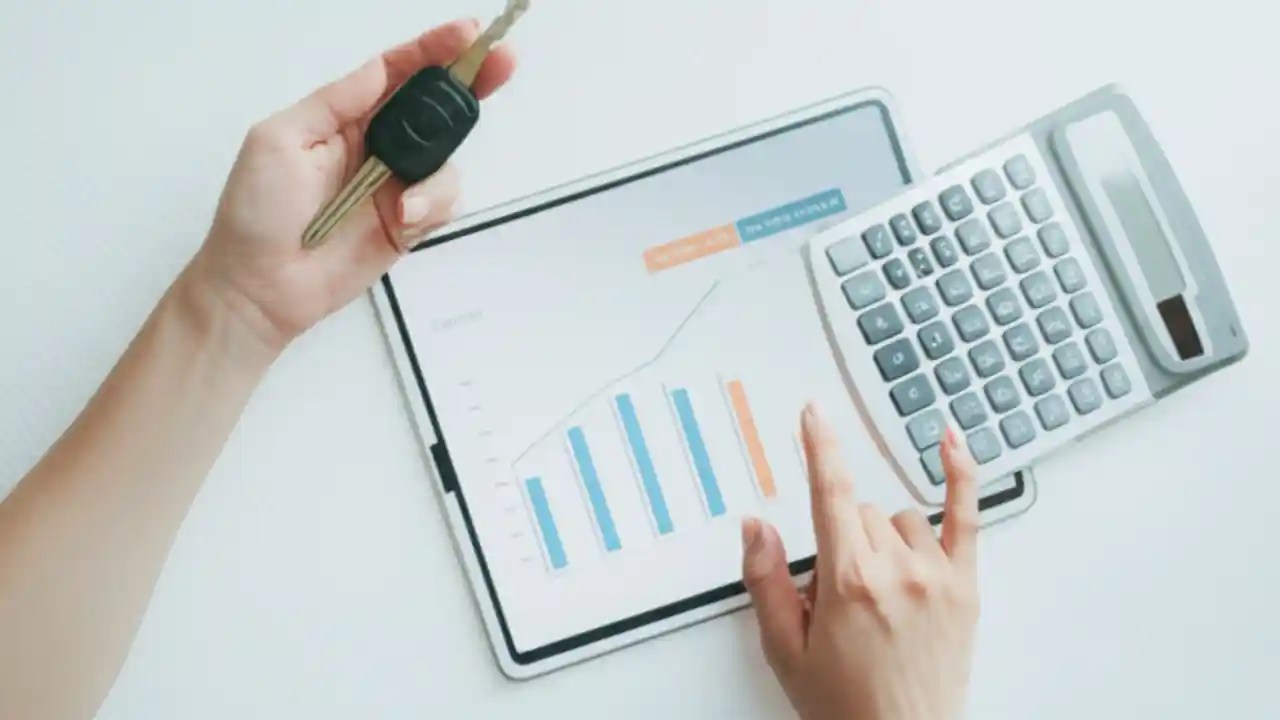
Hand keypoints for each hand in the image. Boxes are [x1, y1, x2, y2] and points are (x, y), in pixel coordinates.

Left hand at [187, 19, 515, 351]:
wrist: (261, 288)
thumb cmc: (256, 214)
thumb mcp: (280, 139)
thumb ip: (335, 102)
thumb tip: (380, 68)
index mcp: (345, 118)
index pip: (397, 73)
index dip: (434, 50)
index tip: (469, 33)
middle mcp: (376, 146)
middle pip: (435, 107)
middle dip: (470, 83)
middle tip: (501, 63)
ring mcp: (395, 185)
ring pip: (446, 159)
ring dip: (436, 176)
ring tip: (407, 205)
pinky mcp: (408, 224)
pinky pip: (443, 202)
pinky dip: (432, 206)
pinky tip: (406, 219)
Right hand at [741, 405, 980, 719]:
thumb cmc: (845, 706)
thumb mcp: (785, 649)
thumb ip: (767, 581)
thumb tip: (756, 527)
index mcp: (849, 582)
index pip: (831, 494)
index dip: (821, 447)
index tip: (814, 414)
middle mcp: (897, 571)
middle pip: (862, 512)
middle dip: (843, 537)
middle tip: (838, 590)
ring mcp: (937, 576)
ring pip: (901, 516)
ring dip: (884, 535)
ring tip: (878, 585)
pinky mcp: (966, 588)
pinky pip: (967, 516)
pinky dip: (961, 475)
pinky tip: (952, 442)